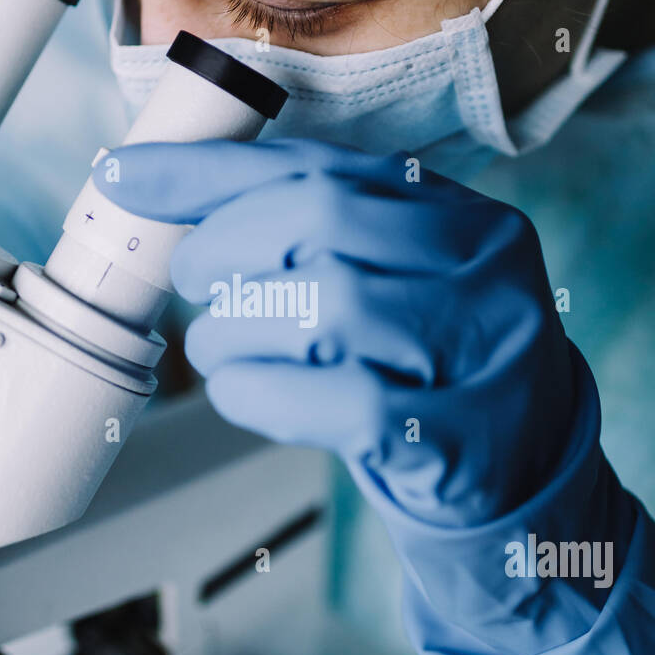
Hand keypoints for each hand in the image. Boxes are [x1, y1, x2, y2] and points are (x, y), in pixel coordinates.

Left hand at [94, 138, 654, 654]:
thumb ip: (312, 235)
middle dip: (225, 244)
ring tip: (219, 346)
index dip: (214, 171)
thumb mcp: (396, 286)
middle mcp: (488, 271)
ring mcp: (485, 352)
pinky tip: (242, 392)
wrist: (525, 487)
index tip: (129, 176)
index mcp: (469, 219)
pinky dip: (261, 392)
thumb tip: (165, 188)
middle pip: (324, 219)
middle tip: (190, 281)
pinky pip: (337, 400)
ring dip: (237, 325)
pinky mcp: (461, 436)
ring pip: (328, 303)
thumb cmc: (432, 376)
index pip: (326, 167)